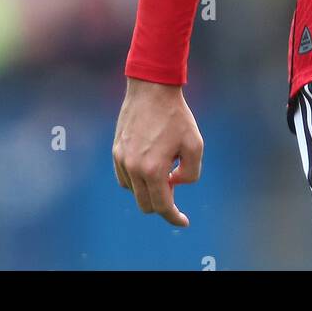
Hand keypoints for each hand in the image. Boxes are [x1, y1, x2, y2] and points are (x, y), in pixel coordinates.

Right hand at [112, 78, 202, 226]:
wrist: (152, 88)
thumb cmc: (176, 116)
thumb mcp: (195, 145)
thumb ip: (190, 173)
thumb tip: (175, 184)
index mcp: (153, 170)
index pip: (162, 206)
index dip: (174, 217)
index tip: (183, 222)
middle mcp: (133, 168)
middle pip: (146, 204)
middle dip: (162, 203)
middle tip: (175, 184)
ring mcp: (121, 160)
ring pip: (134, 191)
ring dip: (149, 189)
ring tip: (164, 165)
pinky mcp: (116, 150)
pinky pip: (125, 177)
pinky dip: (137, 179)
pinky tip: (149, 163)